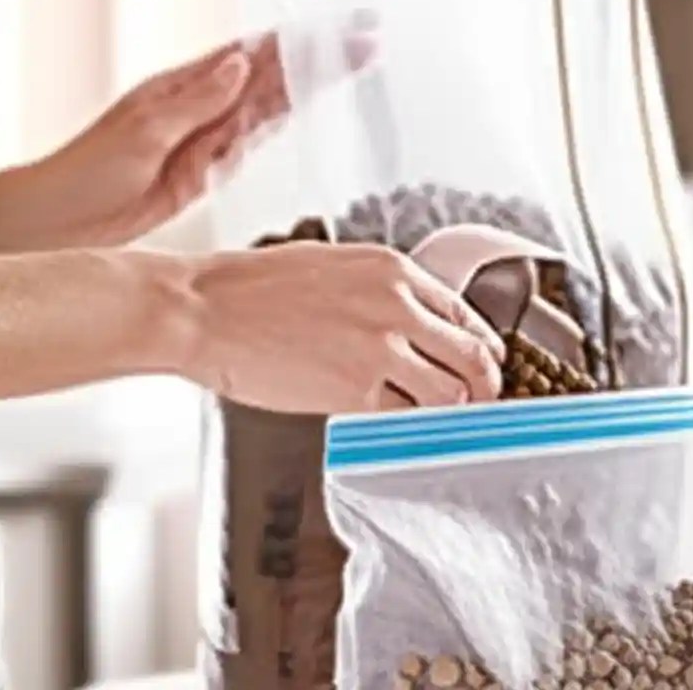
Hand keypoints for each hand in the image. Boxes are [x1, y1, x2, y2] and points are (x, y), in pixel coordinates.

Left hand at [23, 17, 376, 249]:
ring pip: (271, 102)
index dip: (302, 40)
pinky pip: (254, 140)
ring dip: (312, 83)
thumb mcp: (142, 131)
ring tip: (354, 64)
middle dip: (321, 57)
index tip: (343, 29)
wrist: (59, 220)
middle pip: (274, 73)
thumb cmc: (83, 173)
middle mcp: (201, 105)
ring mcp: (207, 136)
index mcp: (184, 86)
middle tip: (368, 43)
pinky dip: (283, 120)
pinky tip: (306, 104)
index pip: (255, 52)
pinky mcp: (208, 168)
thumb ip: (197, 101)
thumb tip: (241, 65)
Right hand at [185, 243, 504, 413]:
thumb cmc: (252, 287)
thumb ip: (381, 291)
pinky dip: (412, 426)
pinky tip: (405, 425)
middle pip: (472, 357)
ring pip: (448, 395)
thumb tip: (412, 321)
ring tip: (444, 418)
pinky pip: (404, 418)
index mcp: (393, 271)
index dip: (484, 345)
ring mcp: (379, 352)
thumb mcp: (334, 265)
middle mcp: (396, 308)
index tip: (488, 361)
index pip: (464, 314)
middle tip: (484, 399)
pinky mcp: (354, 393)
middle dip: (485, 384)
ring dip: (452, 410)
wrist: (203, 310)